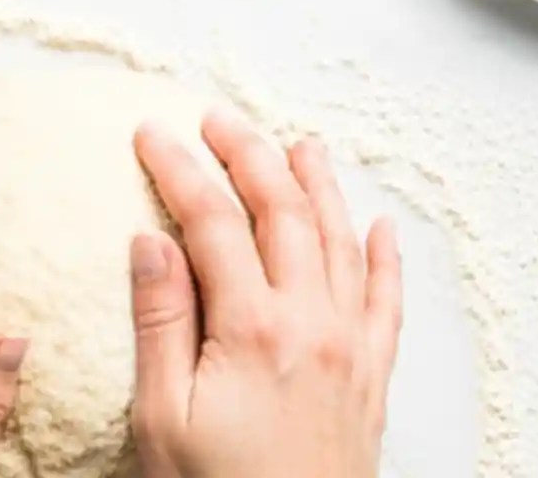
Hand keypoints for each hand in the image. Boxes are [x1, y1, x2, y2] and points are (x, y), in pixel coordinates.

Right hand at [130, 110, 402, 477]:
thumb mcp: (164, 417)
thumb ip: (161, 321)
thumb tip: (150, 241)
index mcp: (254, 328)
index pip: (213, 221)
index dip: (181, 168)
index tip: (154, 133)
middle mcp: (312, 322)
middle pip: (283, 211)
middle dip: (248, 154)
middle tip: (217, 119)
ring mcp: (351, 345)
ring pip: (339, 240)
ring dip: (318, 184)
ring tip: (299, 143)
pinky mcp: (372, 374)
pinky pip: (387, 300)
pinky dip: (385, 258)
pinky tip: (380, 227)